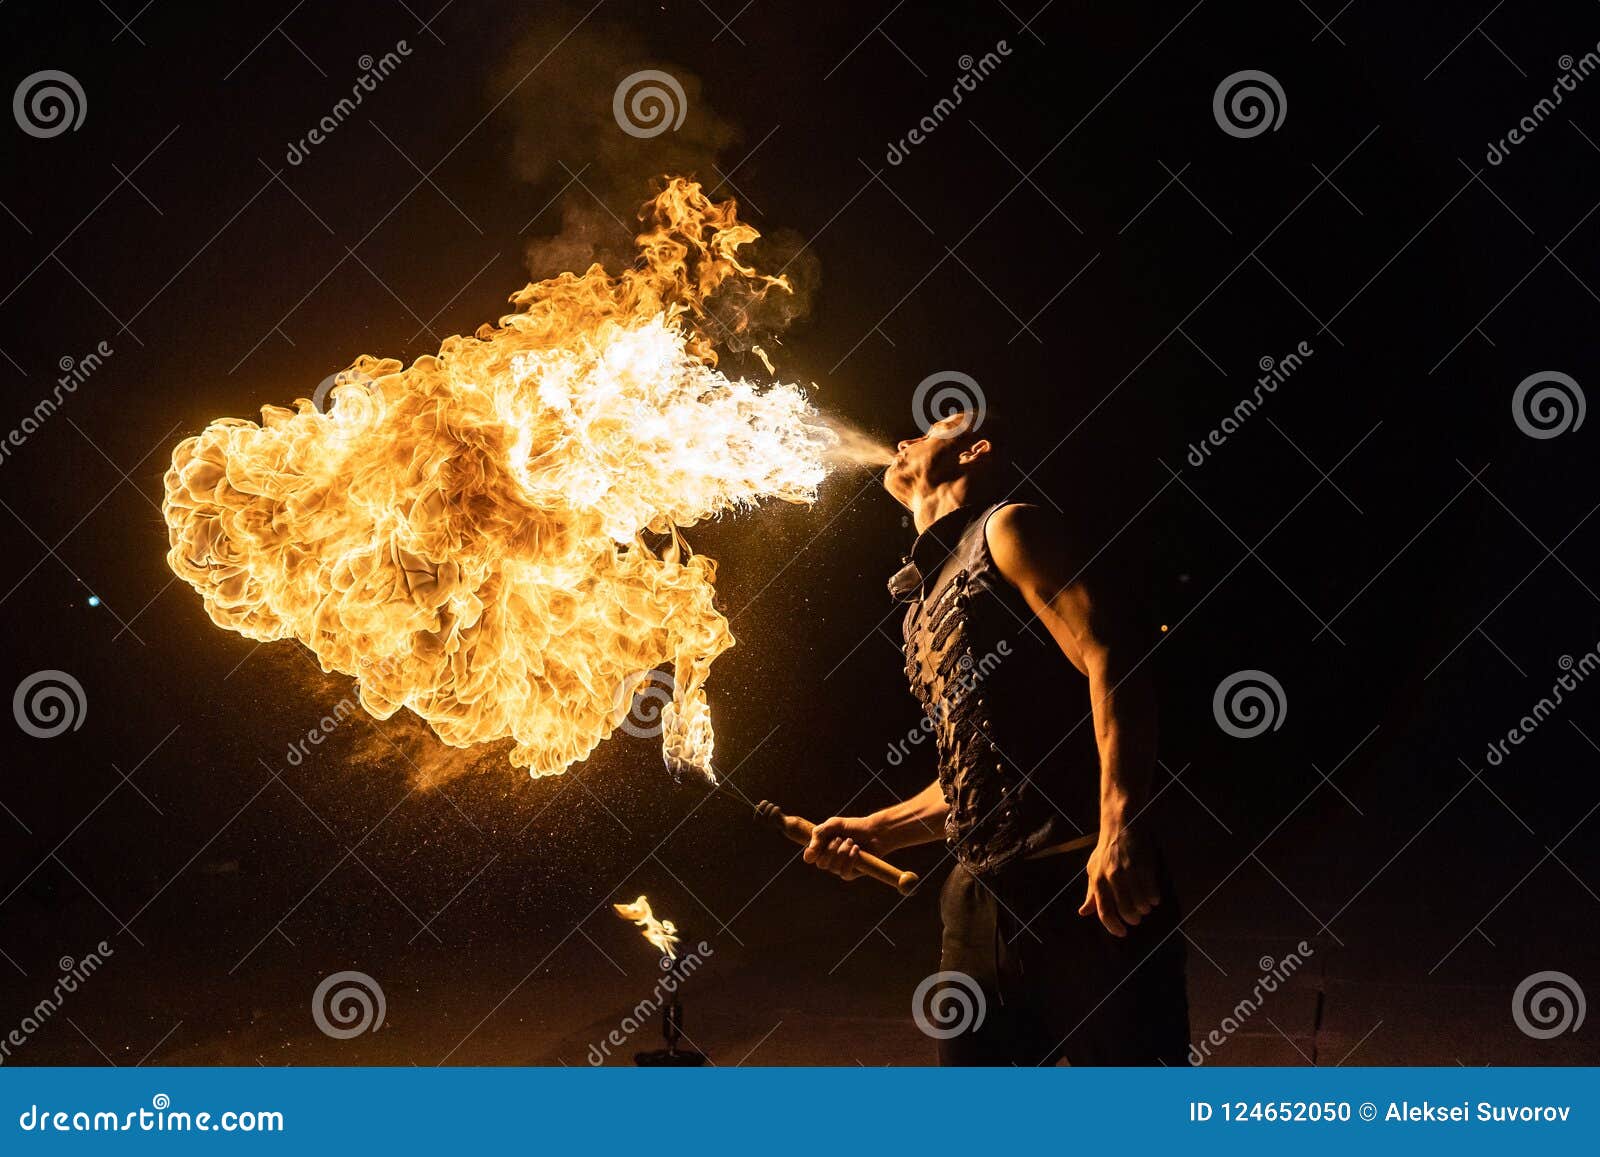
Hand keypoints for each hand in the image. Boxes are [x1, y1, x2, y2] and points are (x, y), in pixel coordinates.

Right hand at [803, 815, 881, 881]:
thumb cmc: (852, 827)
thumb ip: (819, 834)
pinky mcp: (850, 873)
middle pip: (821, 863)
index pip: (809, 858)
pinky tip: (856, 849)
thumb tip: (809, 854)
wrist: (873, 832)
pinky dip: (850, 859)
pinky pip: (844, 872)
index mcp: (821, 847)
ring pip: (833, 867)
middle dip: (830, 850)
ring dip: (842, 852)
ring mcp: (838, 867)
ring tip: (851, 841)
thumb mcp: (834, 824)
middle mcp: (828, 860)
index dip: (809, 855)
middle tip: (840, 838)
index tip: (813, 850)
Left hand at [1078, 822, 1160, 936]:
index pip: (1103, 911)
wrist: (1121, 825)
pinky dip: (1154, 898)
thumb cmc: (1106, 850)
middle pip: (1125, 910)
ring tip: (1145, 907)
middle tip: (1136, 918)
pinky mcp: (1144, 865)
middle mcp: (1111, 877)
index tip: (1122, 933)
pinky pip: (1152, 890)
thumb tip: (1083, 912)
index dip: (1113, 926)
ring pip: (1140, 903)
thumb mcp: (1093, 870)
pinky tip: (1154, 898)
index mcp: (1097, 880)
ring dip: (1144, 909)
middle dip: (1133, 919)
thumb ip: (1091, 893)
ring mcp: (1128, 871)